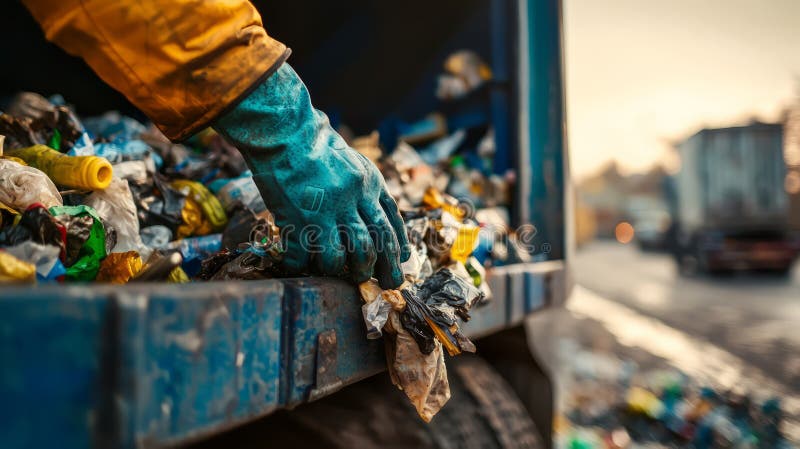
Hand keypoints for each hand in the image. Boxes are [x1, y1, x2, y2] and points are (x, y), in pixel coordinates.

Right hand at [214, 63, 409, 287]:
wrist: (284, 129)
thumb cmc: (314, 142)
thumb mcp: (353, 160)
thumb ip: (365, 187)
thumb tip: (375, 216)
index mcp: (368, 182)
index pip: (391, 221)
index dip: (398, 246)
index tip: (401, 261)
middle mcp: (352, 198)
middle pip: (375, 243)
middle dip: (383, 269)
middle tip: (384, 284)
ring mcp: (326, 209)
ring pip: (347, 255)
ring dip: (346, 271)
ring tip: (343, 275)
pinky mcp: (298, 219)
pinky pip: (304, 256)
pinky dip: (302, 266)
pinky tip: (300, 266)